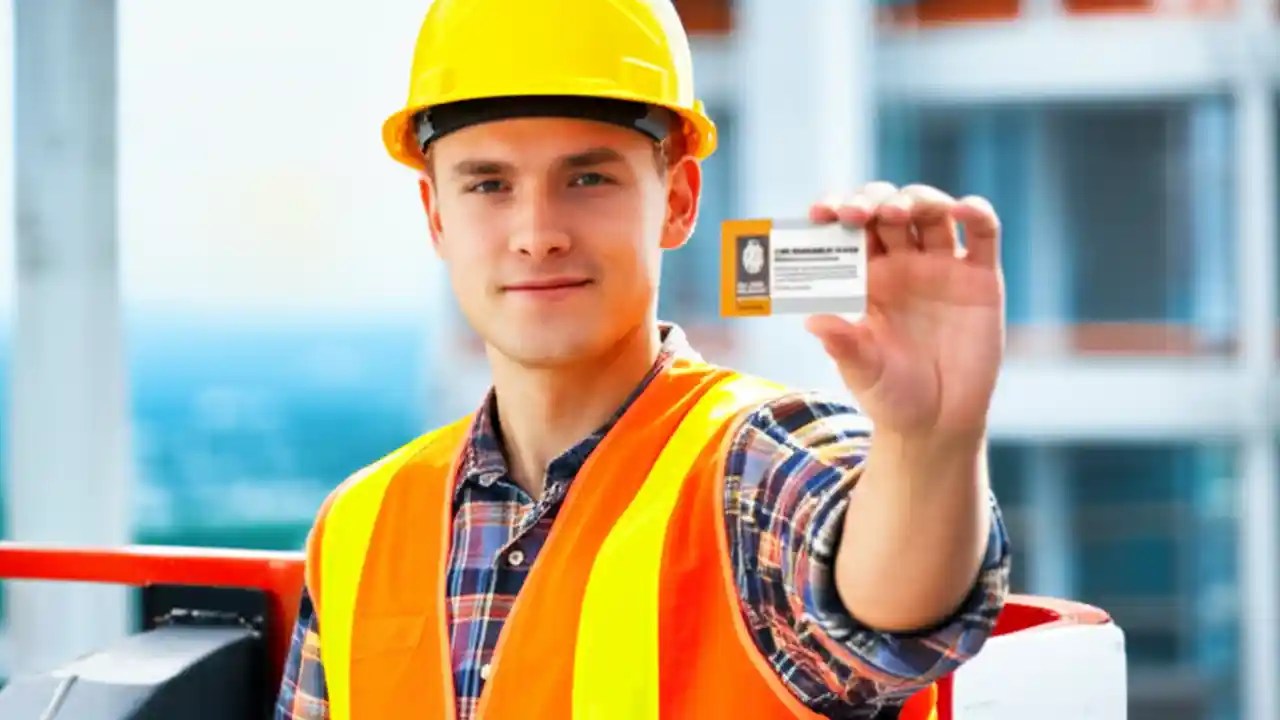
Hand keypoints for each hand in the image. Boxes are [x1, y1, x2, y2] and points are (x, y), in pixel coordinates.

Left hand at [805, 182, 1004, 441]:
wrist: (939, 423)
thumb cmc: (891, 395)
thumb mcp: (863, 372)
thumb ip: (843, 346)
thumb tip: (812, 321)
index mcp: (867, 278)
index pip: (850, 231)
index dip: (835, 212)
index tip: (820, 212)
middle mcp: (904, 264)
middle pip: (887, 210)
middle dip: (870, 201)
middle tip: (854, 213)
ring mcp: (944, 267)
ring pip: (931, 212)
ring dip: (914, 200)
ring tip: (896, 212)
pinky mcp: (981, 278)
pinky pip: (983, 233)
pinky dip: (975, 212)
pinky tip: (961, 209)